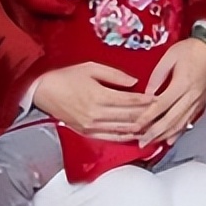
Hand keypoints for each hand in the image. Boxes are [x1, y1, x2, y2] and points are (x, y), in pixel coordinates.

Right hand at [32, 63, 152, 138]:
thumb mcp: (92, 68)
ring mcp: (92, 126)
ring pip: (124, 129)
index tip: (160, 97)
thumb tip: (135, 82)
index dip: (148, 100)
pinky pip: (112, 137)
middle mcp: (97, 114)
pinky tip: (138, 135)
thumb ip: (116, 75)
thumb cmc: (66, 77)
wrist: (42, 91)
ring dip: (142, 128)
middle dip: (149, 114)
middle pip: (131, 116)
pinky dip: (127, 137)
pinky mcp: (87, 132)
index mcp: (99, 96)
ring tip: (156, 124)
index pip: (131, 101)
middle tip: (163, 111)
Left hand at [135, 38, 205, 145]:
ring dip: (165, 135)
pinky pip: (189, 121)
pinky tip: (170, 140)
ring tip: (152, 143)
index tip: (135, 126)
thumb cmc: (190, 50)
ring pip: (180, 123)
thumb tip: (146, 95)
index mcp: (182, 83)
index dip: (147, 117)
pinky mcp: (201, 103)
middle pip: (171, 119)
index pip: (162, 105)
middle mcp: (191, 96)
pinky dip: (179, 132)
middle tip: (141, 142)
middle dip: (155, 132)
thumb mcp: (169, 57)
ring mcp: (198, 101)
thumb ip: (157, 77)